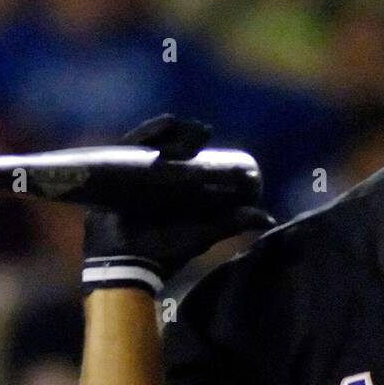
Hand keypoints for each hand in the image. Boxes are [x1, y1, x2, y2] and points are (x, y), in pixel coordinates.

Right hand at [82, 115, 275, 291]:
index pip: (190, 161)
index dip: (202, 148)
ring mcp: (134, 173)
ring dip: (171, 132)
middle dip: (188, 137)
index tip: (209, 138)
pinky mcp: (115, 169)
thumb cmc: (161, 251)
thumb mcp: (201, 235)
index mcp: (175, 190)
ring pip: (154, 144)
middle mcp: (154, 179)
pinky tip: (167, 123)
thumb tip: (268, 218)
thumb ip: (230, 224)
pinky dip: (149, 132)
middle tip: (203, 133)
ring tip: (184, 127)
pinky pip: (132, 145)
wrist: (122, 261)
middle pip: (173, 148)